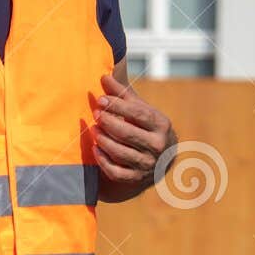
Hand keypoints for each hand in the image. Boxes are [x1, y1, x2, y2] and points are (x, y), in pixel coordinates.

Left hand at [94, 73, 175, 194]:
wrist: (162, 158)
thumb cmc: (147, 127)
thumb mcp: (141, 110)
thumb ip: (123, 94)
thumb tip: (104, 77)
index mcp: (161, 125)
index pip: (138, 113)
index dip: (118, 105)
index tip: (101, 99)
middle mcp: (157, 145)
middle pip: (127, 133)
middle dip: (108, 122)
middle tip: (95, 113)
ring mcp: (147, 164)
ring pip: (120, 152)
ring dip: (103, 140)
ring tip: (93, 129)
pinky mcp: (136, 178)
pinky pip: (116, 171)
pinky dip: (103, 161)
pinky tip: (95, 149)